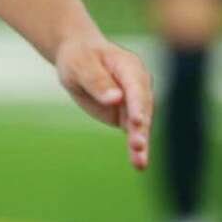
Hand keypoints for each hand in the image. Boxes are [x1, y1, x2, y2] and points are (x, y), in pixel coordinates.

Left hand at [54, 34, 151, 170]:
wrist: (78, 59)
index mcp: (130, 67)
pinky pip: (133, 133)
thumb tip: (115, 99)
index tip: (137, 121)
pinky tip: (138, 163)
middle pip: (143, 109)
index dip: (137, 105)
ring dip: (140, 144)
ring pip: (140, 125)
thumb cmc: (79, 58)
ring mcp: (135, 102)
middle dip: (140, 128)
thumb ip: (97, 81)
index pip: (136, 88)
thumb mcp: (81, 66)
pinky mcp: (127, 115)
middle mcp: (139, 86)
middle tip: (138, 146)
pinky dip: (135, 148)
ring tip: (140, 163)